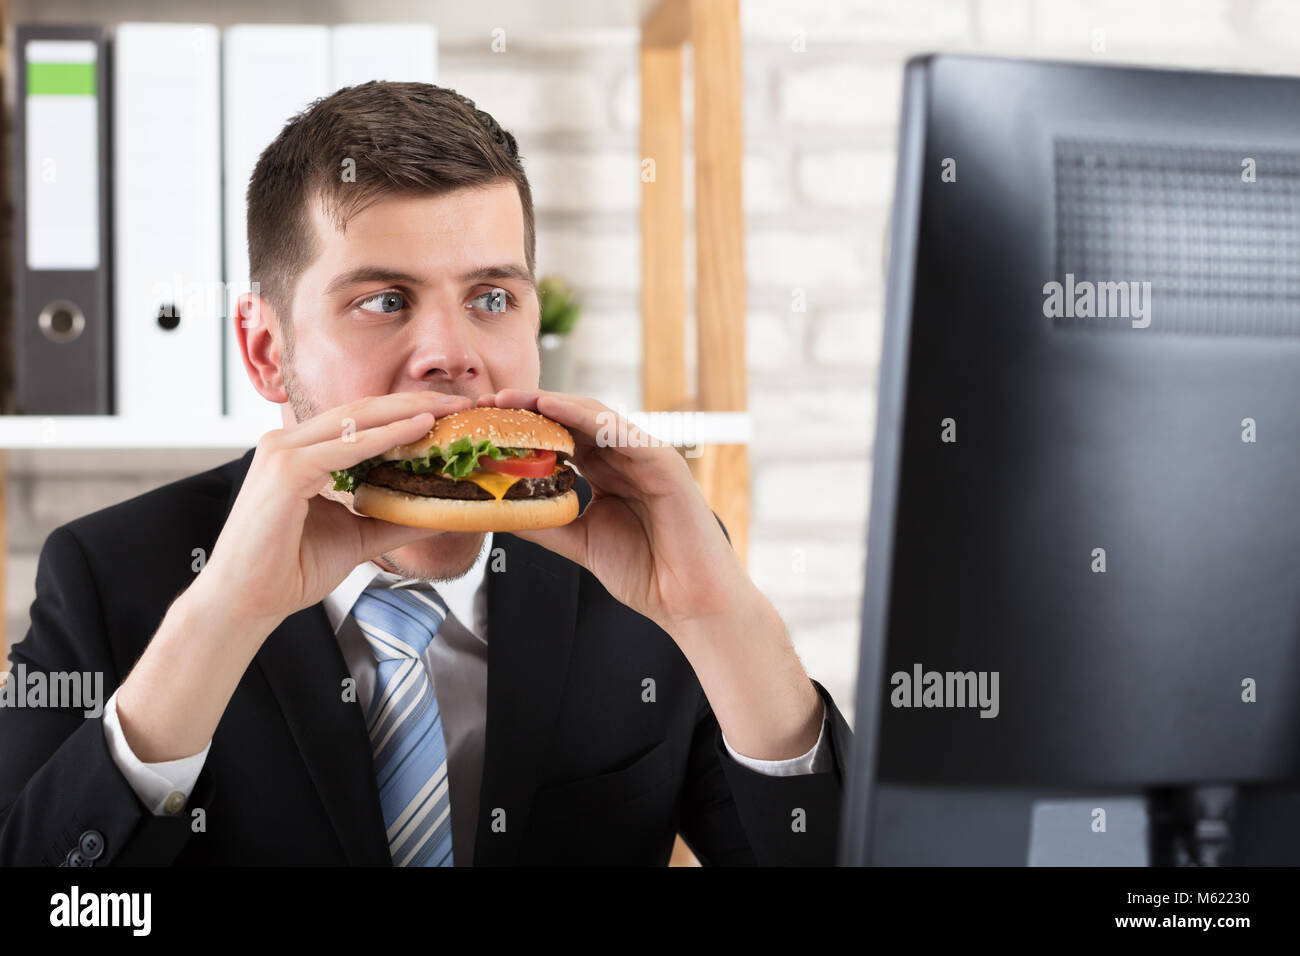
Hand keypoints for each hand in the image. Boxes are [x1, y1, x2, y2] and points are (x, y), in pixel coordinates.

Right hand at [200, 390, 474, 627]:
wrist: (249, 601)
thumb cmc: (291, 569)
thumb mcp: (358, 536)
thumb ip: (395, 519)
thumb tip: (442, 514)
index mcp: (301, 452)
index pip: (361, 420)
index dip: (407, 412)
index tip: (451, 413)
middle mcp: (289, 443)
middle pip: (362, 410)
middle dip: (415, 403)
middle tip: (461, 402)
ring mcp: (283, 452)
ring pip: (356, 419)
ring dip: (407, 412)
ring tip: (449, 409)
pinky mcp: (285, 470)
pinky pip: (345, 446)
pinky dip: (385, 437)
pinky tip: (418, 431)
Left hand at [476, 389, 749, 632]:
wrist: (688, 601)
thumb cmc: (646, 572)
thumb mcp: (579, 542)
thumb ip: (544, 522)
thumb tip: (497, 511)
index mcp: (608, 473)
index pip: (562, 438)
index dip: (524, 428)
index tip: (483, 425)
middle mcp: (625, 458)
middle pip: (572, 419)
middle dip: (529, 407)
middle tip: (486, 404)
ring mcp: (645, 456)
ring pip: (592, 416)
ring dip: (549, 403)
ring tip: (511, 400)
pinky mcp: (663, 462)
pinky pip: (618, 430)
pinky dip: (583, 416)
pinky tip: (552, 408)